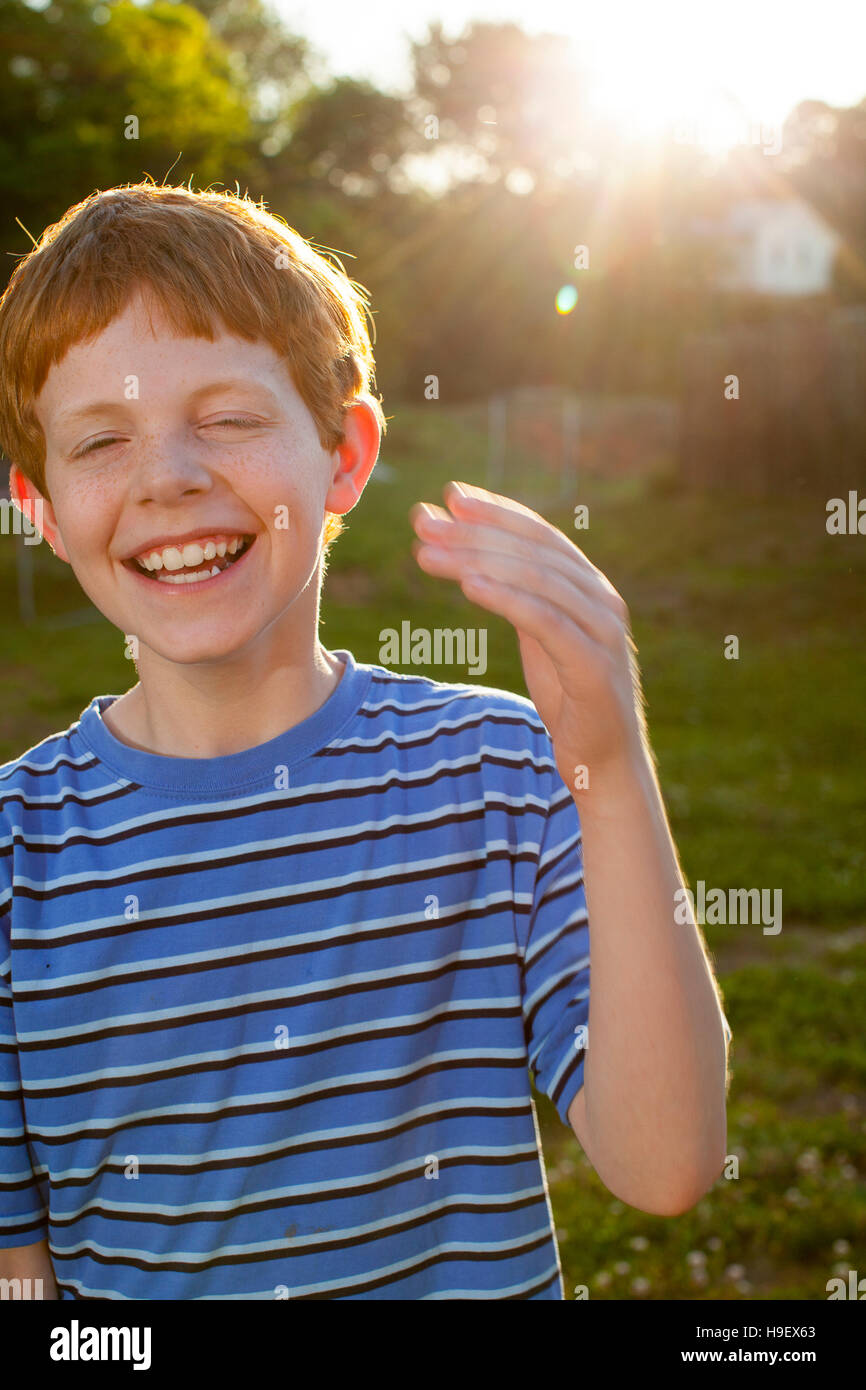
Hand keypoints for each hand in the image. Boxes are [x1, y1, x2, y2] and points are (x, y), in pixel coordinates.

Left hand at [410, 481, 647, 793]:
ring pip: (536, 580)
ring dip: (476, 560)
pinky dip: (506, 598)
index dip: (496, 511)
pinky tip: (468, 585)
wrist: (604, 764)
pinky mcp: (593, 665)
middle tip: (424, 520)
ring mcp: (603, 630)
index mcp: (590, 587)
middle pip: (533, 551)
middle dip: (474, 532)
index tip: (449, 496)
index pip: (540, 535)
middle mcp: (602, 599)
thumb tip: (478, 563)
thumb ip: (524, 599)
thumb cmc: (571, 700)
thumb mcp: (542, 640)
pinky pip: (545, 622)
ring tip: (427, 553)